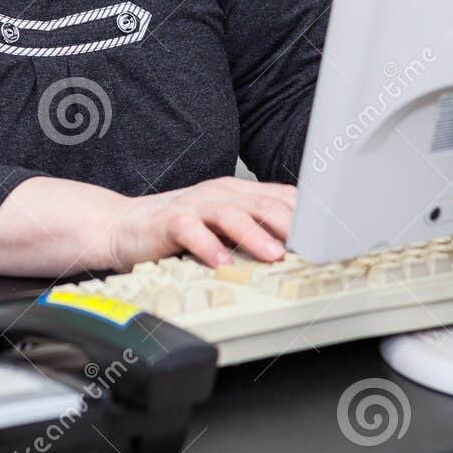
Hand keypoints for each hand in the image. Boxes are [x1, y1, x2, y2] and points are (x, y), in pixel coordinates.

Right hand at [103, 177, 296, 270]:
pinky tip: (221, 261)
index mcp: (236, 192)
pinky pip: (190, 230)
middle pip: (260, 202)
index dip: (306, 214)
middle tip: (310, 246)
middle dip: (288, 224)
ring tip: (273, 255)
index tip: (328, 235)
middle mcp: (218, 194)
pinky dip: (207, 245)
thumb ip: (255, 227)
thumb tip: (298, 246)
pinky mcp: (168, 221)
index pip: (279, 196)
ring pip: (229, 214)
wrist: (124, 227)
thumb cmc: (178, 229)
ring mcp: (193, 205)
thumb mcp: (223, 224)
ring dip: (254, 234)